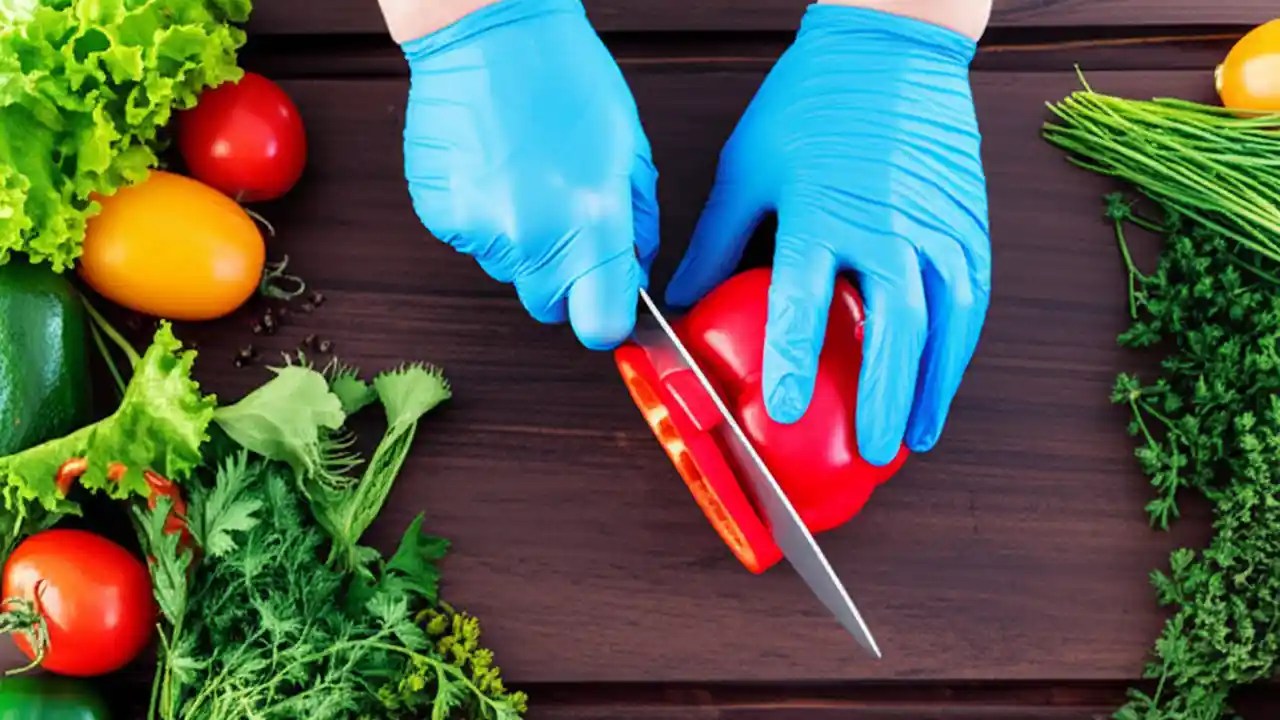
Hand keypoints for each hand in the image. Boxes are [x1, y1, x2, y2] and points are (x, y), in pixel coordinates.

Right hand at [397, 0, 658, 349]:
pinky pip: (474, 243)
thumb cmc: (564, 78)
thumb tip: (630, 269)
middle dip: (563, 279)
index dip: (604, 316)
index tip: (606, 299)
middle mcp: (533, 239)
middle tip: (567, 222)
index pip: (599, 326)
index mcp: (591, 224)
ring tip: (527, 179)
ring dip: (523, 243)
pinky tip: (495, 170)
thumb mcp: (629, 150)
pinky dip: (486, 218)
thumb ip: (636, 224)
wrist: (488, 33)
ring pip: (510, 272)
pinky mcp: (444, 218)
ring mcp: (482, 231)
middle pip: (549, 306)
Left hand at [665, 4, 989, 465]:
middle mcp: (887, 223)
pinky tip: (944, 379)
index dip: (795, 363)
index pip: (805, 303)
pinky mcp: (969, 220)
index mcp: (822, 211)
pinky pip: (972, 295)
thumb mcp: (748, 167)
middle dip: (884, 398)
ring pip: (945, 322)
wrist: (889, 46)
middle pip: (893, 328)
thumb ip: (716, 240)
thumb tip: (684, 300)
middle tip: (875, 453)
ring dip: (932, 385)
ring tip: (916, 435)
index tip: (787, 412)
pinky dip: (961, 345)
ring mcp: (937, 223)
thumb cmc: (812, 102)